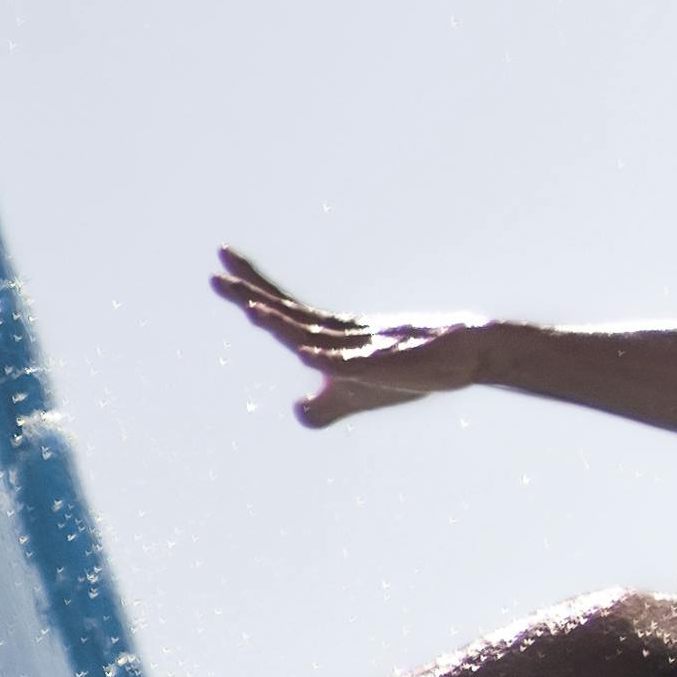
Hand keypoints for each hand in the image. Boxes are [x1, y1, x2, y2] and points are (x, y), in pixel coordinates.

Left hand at [213, 248, 479, 427]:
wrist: (458, 357)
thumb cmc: (406, 372)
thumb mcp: (355, 397)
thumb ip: (324, 408)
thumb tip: (297, 412)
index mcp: (329, 339)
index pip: (281, 312)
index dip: (251, 293)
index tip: (219, 272)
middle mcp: (341, 335)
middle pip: (289, 311)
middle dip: (253, 291)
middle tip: (218, 264)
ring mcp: (364, 348)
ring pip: (316, 335)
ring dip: (284, 324)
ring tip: (251, 311)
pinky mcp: (388, 364)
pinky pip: (355, 365)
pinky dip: (330, 360)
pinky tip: (308, 356)